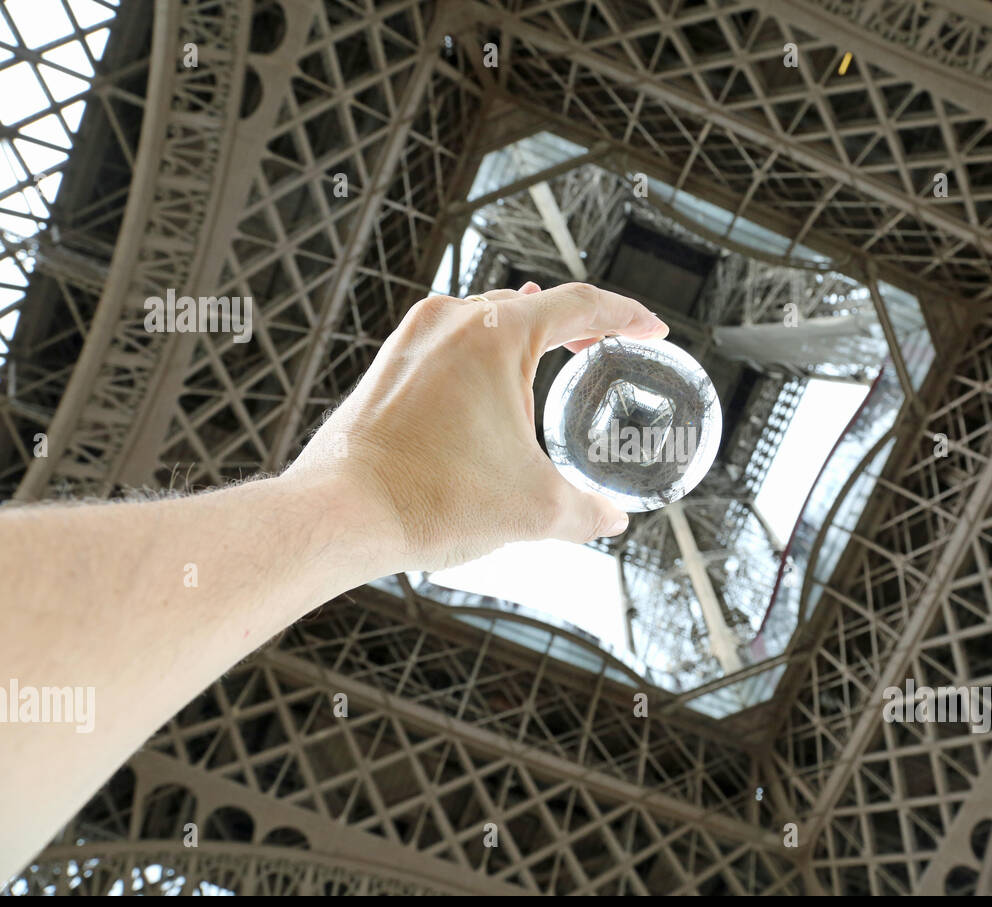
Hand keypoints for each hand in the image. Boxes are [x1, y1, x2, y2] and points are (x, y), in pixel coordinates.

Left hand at [284, 281, 668, 573]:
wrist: (341, 514)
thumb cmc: (430, 498)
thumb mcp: (535, 508)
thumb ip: (588, 512)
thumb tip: (613, 518)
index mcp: (495, 336)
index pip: (580, 304)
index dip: (627, 314)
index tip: (650, 326)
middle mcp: (450, 322)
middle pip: (531, 305)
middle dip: (576, 322)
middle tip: (606, 342)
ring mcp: (412, 340)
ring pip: (485, 321)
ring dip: (526, 337)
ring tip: (553, 355)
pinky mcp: (387, 366)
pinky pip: (448, 344)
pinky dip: (482, 357)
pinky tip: (488, 388)